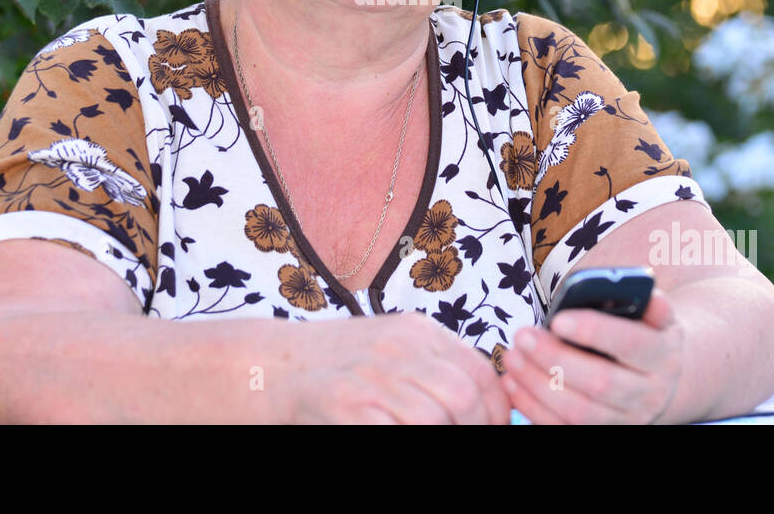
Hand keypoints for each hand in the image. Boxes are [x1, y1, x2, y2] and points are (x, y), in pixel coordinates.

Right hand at [283, 311, 511, 423]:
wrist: (276, 366)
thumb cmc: (342, 366)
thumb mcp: (394, 349)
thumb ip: (435, 368)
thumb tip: (484, 408)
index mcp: (419, 331)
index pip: (481, 372)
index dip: (497, 412)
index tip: (496, 430)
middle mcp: (399, 347)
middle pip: (464, 397)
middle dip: (475, 431)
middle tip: (467, 442)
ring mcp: (371, 375)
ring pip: (434, 419)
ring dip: (442, 437)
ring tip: (435, 442)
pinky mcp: (346, 403)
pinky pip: (396, 432)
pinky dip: (408, 441)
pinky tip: (396, 438)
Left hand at [501, 286, 683, 423]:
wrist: (660, 380)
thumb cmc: (643, 335)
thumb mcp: (654, 316)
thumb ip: (647, 302)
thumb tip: (650, 294)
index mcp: (663, 355)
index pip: (631, 344)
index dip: (594, 332)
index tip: (557, 319)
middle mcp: (649, 394)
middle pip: (600, 383)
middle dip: (555, 359)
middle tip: (522, 335)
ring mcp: (626, 420)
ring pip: (579, 412)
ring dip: (537, 384)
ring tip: (511, 356)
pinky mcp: (603, 433)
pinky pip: (564, 428)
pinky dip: (533, 408)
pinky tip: (511, 383)